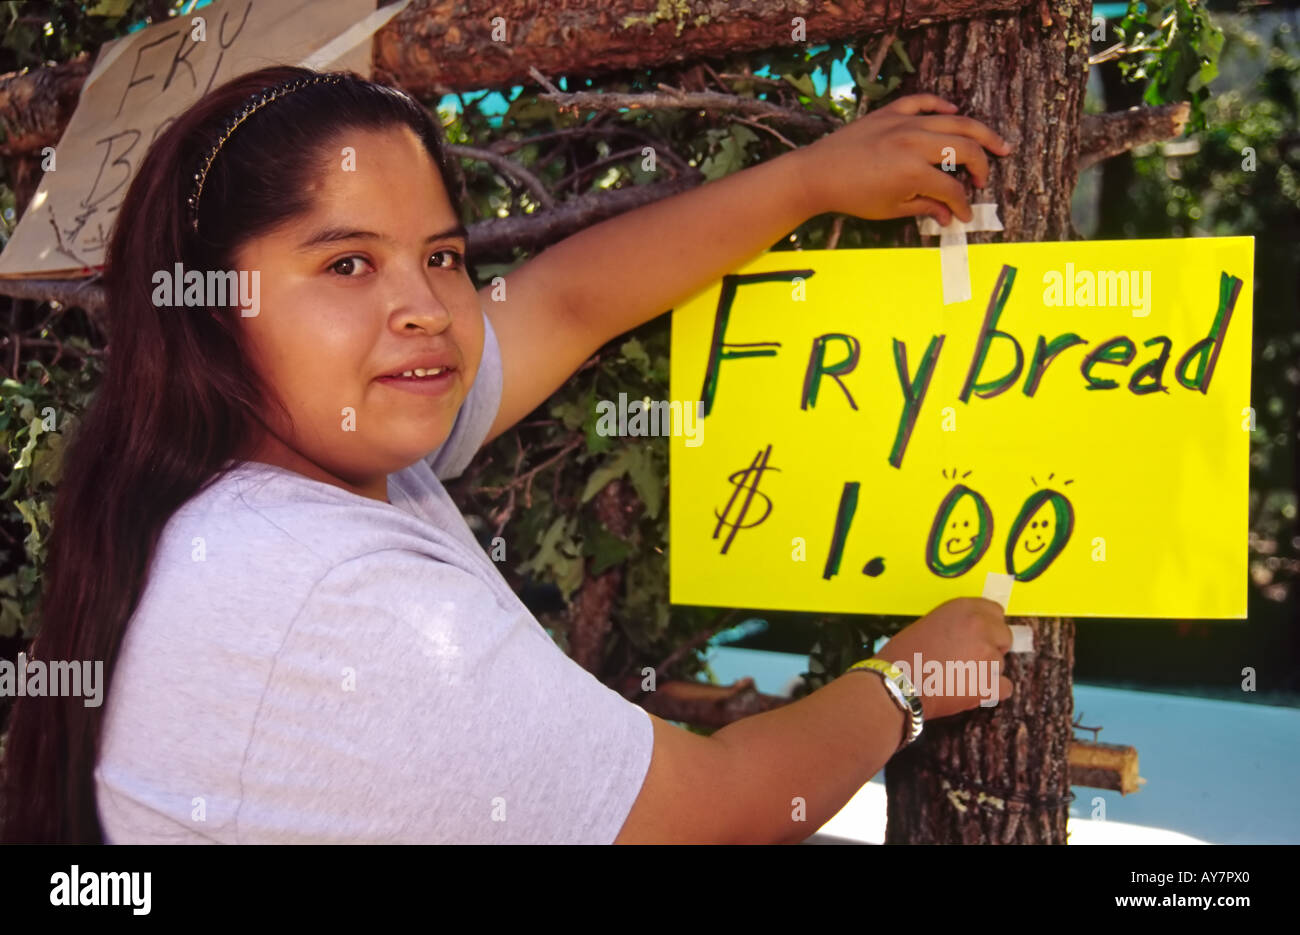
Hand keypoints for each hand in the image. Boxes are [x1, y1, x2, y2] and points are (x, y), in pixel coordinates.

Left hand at [792, 93, 1012, 224]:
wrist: (818, 173)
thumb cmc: (853, 196)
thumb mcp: (890, 209)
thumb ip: (924, 208)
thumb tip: (949, 216)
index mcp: (914, 172)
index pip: (952, 189)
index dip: (962, 205)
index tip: (964, 215)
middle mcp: (915, 143)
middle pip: (965, 150)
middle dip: (981, 167)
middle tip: (984, 179)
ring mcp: (904, 123)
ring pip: (955, 122)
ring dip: (980, 134)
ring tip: (997, 144)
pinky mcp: (891, 112)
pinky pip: (923, 102)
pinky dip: (941, 106)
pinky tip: (954, 113)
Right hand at [873, 596, 1014, 719]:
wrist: (896, 683)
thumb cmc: (903, 654)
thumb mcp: (930, 624)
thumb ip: (955, 625)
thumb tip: (970, 636)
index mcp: (964, 608)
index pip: (995, 611)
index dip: (988, 625)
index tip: (979, 635)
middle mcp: (981, 627)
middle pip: (1005, 636)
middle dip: (992, 647)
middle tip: (970, 658)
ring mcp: (988, 656)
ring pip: (1001, 664)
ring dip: (986, 670)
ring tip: (959, 677)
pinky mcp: (989, 684)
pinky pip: (1004, 686)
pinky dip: (991, 691)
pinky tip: (972, 691)